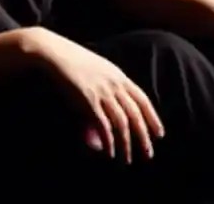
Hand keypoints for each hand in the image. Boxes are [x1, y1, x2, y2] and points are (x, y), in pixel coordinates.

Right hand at [25, 28, 164, 163]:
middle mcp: (115, 85)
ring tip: (126, 160)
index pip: (142, 100)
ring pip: (122, 123)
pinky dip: (109, 141)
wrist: (54, 52)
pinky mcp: (88, 100)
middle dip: (143, 137)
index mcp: (119, 76)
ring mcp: (102, 92)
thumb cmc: (72, 60)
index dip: (152, 118)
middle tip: (147, 154)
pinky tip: (109, 152)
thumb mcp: (97, 68)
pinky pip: (104, 125)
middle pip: (135, 115)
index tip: (159, 134)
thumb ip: (108, 85)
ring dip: (126, 144)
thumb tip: (112, 104)